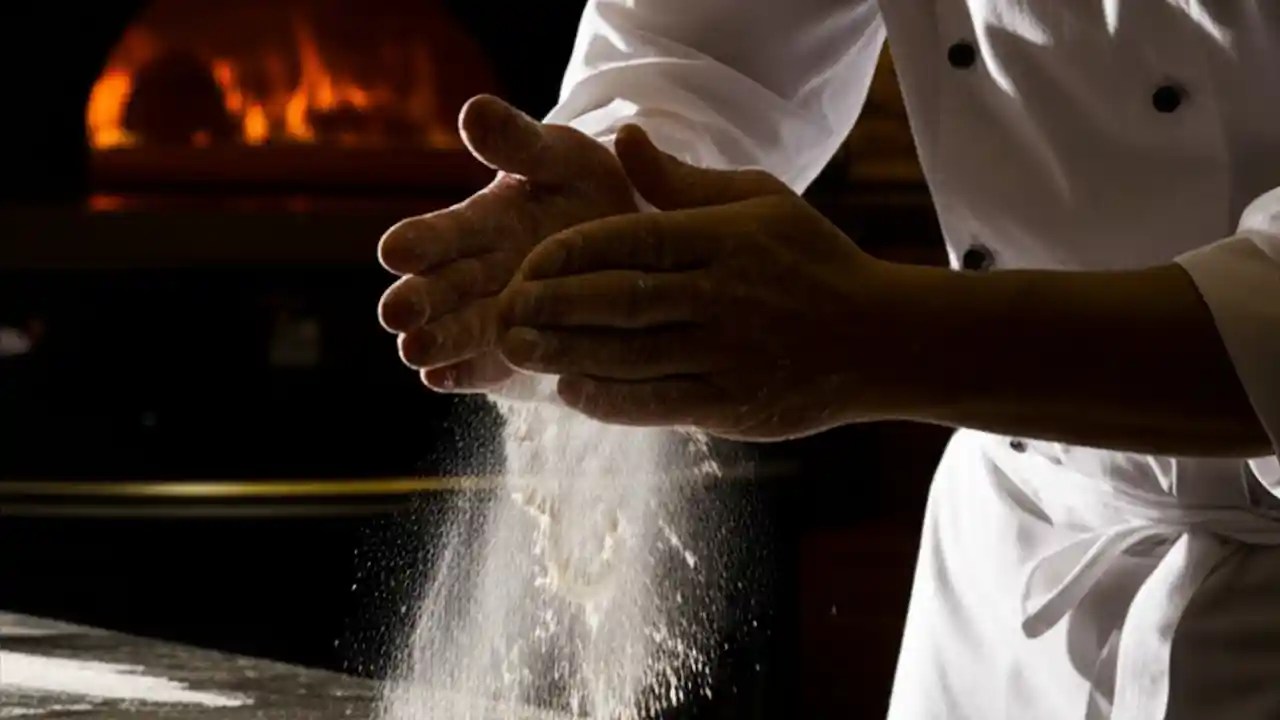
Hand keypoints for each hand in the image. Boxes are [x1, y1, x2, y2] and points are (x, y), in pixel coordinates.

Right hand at [377, 95, 637, 392]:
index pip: (443, 233)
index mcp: (483, 222)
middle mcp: (481, 273)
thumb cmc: (581, 184)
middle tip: (394, 313)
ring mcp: (501, 313)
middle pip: (443, 289)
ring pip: (464, 330)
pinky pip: (493, 364)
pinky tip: (442, 381)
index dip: (421, 241)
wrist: (625, 227)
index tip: (393, 249)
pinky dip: (470, 373)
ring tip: (415, 352)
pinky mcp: (523, 347)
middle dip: (420, 301)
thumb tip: (473, 109)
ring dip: (439, 342)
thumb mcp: (556, 155)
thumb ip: (517, 141)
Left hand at [497, 126, 901, 440]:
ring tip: (516, 349)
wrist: (879, 340)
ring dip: (566, 353)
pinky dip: (610, 400)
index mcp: (724, 239)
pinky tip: (570, 392)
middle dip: (552, 305)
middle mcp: (723, 296)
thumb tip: (620, 137)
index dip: (571, 253)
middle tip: (502, 309)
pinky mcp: (733, 405)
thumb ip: (682, 180)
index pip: (633, 241)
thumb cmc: (812, 261)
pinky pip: (658, 404)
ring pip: (632, 355)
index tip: (528, 262)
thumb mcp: (759, 202)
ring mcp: (728, 354)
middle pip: (622, 300)